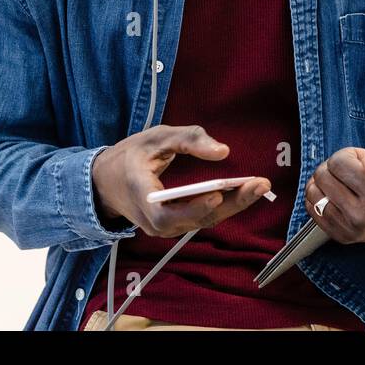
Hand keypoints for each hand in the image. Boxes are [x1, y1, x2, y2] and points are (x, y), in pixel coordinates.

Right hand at [91, 125, 270, 237]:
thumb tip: (223, 151)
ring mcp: (163, 227)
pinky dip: (224, 206)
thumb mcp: (155, 137)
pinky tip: (244, 191)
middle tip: (259, 185)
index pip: (166, 214)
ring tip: (259, 186)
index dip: (192, 209)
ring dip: (233, 205)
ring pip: (202, 220)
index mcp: (141, 196)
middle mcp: (152, 220)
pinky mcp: (174, 225)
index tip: (217, 196)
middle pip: (194, 219)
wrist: (105, 183)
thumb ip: (188, 139)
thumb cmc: (130, 156)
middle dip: (231, 204)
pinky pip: (201, 217)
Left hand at [303, 145, 364, 243]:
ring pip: (313, 191)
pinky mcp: (340, 236)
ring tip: (343, 182)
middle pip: (323, 175)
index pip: (339, 163)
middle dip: (335, 166)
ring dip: (324, 181)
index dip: (349, 154)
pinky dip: (318, 196)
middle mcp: (363, 215)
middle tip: (353, 171)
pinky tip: (334, 194)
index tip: (362, 160)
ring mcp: (349, 228)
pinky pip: (311, 208)